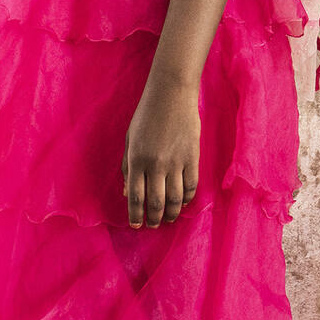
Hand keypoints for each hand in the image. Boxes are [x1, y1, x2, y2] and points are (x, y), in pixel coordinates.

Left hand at [122, 76, 200, 228]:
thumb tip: (127, 193)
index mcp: (137, 160)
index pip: (135, 197)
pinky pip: (191, 185)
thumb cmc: (146, 115)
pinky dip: (188, 198)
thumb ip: (128, 167)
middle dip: (154, 218)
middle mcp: (155, 164)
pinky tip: (184, 203)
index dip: (136, 216)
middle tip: (154, 225)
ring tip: (169, 219)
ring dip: (172, 213)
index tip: (136, 225)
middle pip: (156, 202)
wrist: (172, 94)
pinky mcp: (192, 157)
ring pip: (175, 198)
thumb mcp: (130, 139)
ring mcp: (176, 162)